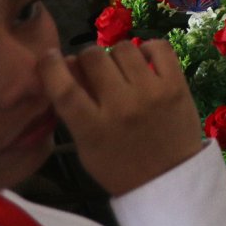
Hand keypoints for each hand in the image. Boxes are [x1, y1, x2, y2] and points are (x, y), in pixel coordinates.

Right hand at [37, 39, 204, 198]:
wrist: (170, 178)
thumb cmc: (120, 166)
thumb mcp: (86, 147)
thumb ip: (73, 110)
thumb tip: (65, 67)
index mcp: (93, 129)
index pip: (65, 88)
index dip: (51, 66)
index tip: (49, 56)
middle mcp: (121, 106)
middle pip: (93, 58)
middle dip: (86, 58)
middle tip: (93, 69)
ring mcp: (152, 93)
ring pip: (123, 48)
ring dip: (115, 54)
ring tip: (119, 69)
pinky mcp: (177, 85)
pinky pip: (159, 47)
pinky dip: (147, 48)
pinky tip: (142, 62)